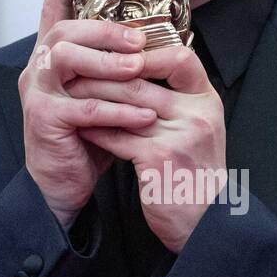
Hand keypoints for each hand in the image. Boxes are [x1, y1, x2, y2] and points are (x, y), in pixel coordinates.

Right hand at [18, 0, 157, 225]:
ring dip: (109, 63)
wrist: (63, 187)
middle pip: (64, 29)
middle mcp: (39, 67)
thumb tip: (154, 38)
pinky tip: (145, 115)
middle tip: (140, 37)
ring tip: (140, 68)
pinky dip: (117, 111)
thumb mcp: (105, 95)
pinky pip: (84, 109)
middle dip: (104, 28)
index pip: (54, 6)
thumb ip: (117, 66)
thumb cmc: (88, 138)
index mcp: (53, 56)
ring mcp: (37, 92)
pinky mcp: (43, 121)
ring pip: (69, 61)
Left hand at [63, 39, 227, 251]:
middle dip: (103, 73)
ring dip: (93, 97)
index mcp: (207, 102)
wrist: (204, 223)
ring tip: (70, 93)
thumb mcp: (197, 132)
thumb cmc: (195, 176)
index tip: (117, 55)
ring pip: (125, 103)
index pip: (180, 58)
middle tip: (75, 68)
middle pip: (141, 79)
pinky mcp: (158, 159)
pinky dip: (96, 129)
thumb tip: (138, 74)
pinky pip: (117, 136)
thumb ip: (176, 103)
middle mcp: (197, 114)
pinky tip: (80, 125)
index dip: (146, 52)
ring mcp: (179, 136)